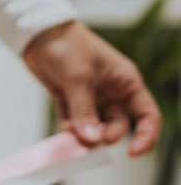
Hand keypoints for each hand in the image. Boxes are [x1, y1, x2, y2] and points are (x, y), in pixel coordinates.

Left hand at [23, 21, 160, 156]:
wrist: (37, 32)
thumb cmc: (67, 45)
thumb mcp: (79, 78)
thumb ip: (85, 111)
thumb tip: (92, 140)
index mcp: (125, 82)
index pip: (147, 115)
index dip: (146, 136)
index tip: (132, 153)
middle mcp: (111, 91)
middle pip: (118, 125)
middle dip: (106, 136)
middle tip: (90, 139)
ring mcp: (89, 95)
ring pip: (94, 125)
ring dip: (85, 134)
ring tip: (72, 134)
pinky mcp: (68, 97)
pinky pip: (73, 121)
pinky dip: (69, 128)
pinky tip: (64, 130)